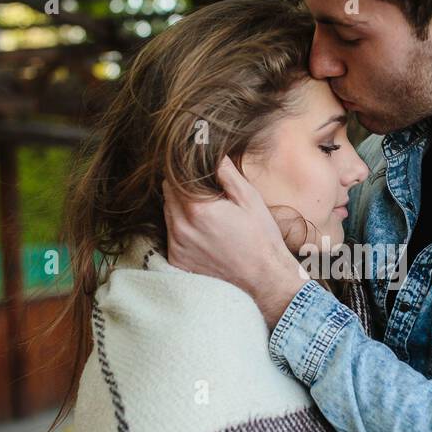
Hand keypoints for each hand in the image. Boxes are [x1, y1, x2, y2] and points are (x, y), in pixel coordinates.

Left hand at [162, 157, 308, 326]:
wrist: (264, 279)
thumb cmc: (261, 238)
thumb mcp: (249, 199)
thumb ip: (226, 173)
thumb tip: (212, 153)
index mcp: (198, 208)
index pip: (174, 177)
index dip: (184, 171)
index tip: (196, 171)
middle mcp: (181, 227)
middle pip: (168, 194)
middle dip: (182, 189)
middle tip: (206, 194)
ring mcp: (177, 246)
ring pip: (168, 215)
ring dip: (181, 210)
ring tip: (207, 216)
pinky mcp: (177, 261)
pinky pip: (171, 236)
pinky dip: (182, 231)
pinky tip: (203, 235)